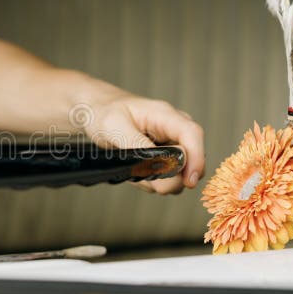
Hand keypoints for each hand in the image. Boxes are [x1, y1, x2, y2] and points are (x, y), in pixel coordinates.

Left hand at [81, 95, 204, 193]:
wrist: (96, 112)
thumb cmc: (105, 112)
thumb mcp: (115, 127)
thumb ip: (138, 146)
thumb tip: (161, 166)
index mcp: (164, 115)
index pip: (192, 135)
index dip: (196, 159)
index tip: (190, 181)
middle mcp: (173, 130)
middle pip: (191, 159)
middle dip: (172, 177)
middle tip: (147, 180)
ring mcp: (169, 145)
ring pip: (178, 174)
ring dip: (156, 181)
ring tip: (130, 170)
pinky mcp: (162, 158)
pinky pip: (164, 178)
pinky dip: (148, 181)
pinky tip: (131, 170)